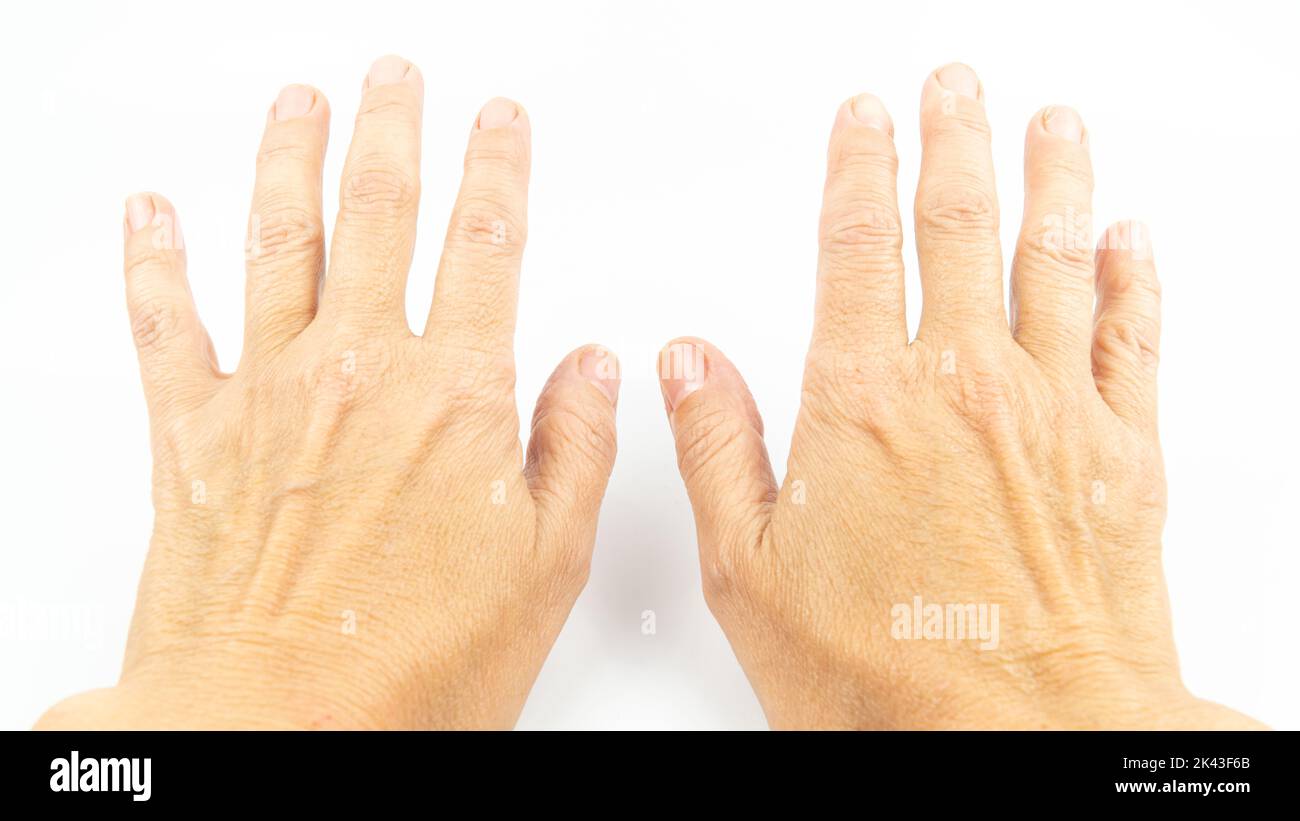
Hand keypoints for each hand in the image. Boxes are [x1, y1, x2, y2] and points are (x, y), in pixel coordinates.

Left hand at [37, 56, 620, 728]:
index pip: (487, 245)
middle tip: (396, 78)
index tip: (500, 123)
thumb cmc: (414, 665)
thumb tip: (592, 368)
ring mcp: (269, 392)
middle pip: (378, 214)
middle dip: (392, 131)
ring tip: (301, 105)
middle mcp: (359, 371)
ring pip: (278, 239)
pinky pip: (163, 322)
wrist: (280, 723)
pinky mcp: (193, 434)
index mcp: (454, 395)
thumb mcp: (546, 565)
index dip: (497, 170)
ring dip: (291, 159)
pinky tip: (151, 211)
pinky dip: (151, 258)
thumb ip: (573, 449)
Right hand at [657, 63, 1261, 728]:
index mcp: (864, 402)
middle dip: (955, 139)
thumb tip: (688, 363)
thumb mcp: (749, 573)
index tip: (862, 119)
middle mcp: (963, 385)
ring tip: (1048, 123)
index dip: (858, 166)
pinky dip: (1133, 275)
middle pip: (959, 223)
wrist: (1023, 742)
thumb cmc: (887, 676)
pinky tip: (1128, 236)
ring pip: (1054, 256)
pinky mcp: (1122, 454)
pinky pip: (1134, 336)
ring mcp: (1052, 411)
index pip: (858, 244)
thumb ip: (715, 450)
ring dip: (1049, 177)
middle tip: (956, 86)